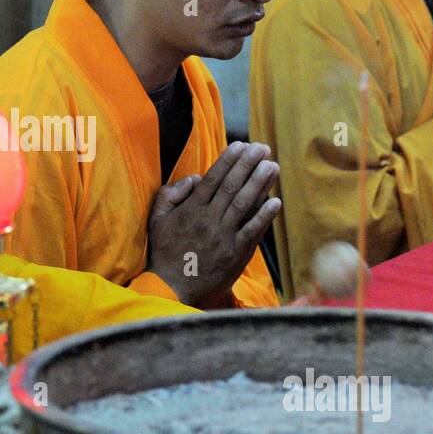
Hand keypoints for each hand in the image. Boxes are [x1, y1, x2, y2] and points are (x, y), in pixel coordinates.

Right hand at [145, 141, 280, 307]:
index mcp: (190, 210)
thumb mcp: (157, 219)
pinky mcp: (235, 254)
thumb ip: (170, 194)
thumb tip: (194, 178)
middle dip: (248, 165)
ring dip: (259, 184)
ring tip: (272, 166)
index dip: (228, 161)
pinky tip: (275, 201)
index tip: (241, 145)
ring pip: (244, 205)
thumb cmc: (164, 251)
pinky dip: (264, 216)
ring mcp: (223, 237)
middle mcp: (208, 220)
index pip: (213, 179)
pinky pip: (252, 231)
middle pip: (231, 187)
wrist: (172, 287)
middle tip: (262, 148)